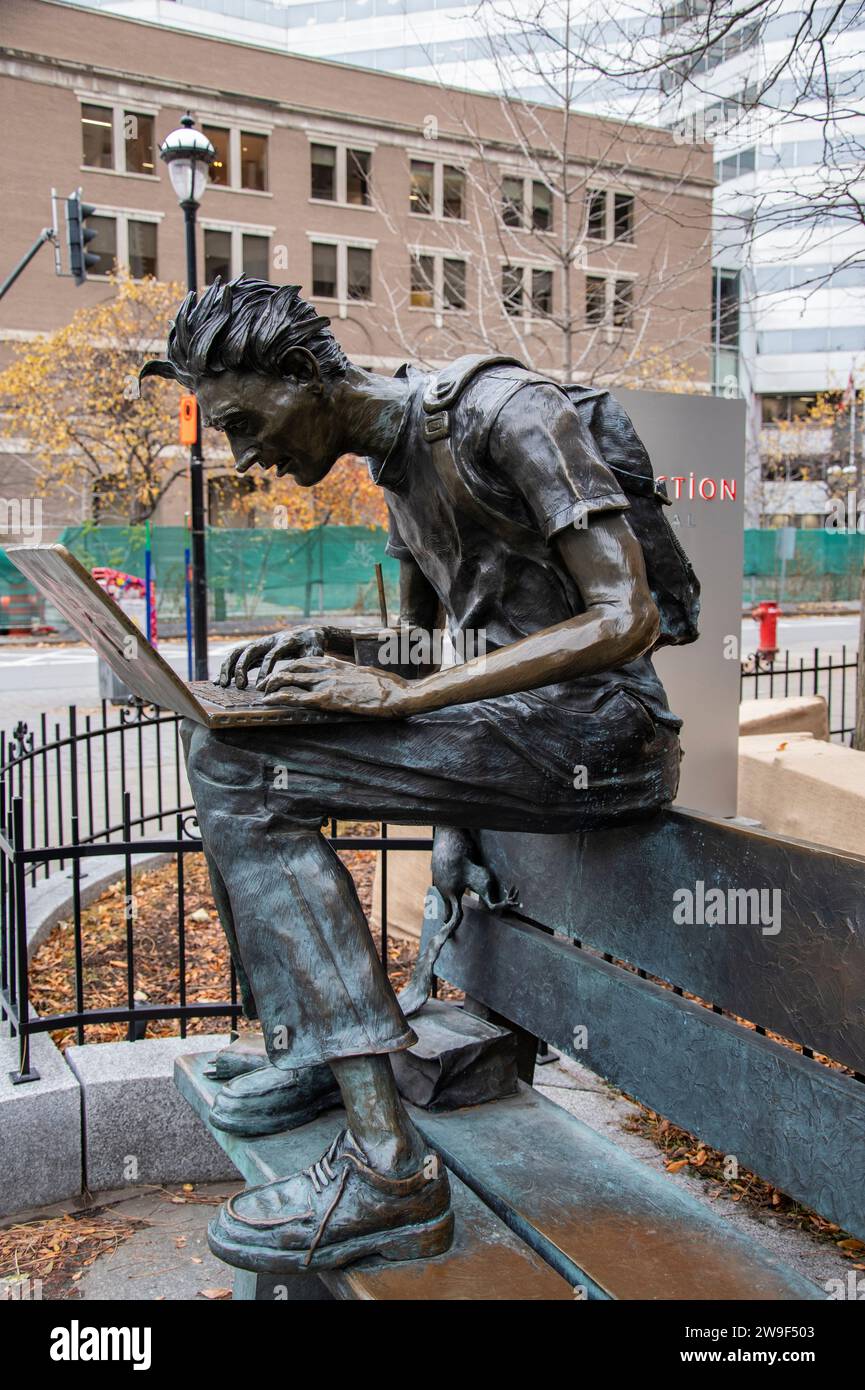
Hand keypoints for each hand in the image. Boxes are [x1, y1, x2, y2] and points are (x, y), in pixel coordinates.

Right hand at [217, 627, 332, 689]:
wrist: (307, 633)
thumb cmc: (313, 645)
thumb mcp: (316, 651)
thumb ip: (311, 660)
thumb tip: (302, 673)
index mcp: (285, 641)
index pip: (272, 654)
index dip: (265, 670)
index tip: (260, 686)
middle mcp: (269, 641)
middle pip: (250, 650)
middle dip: (241, 667)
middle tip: (240, 686)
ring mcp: (260, 644)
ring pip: (239, 651)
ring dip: (229, 667)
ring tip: (222, 684)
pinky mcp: (255, 650)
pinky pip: (237, 657)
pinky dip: (226, 667)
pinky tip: (219, 681)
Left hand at [261, 656, 410, 716]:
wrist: (399, 694)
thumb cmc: (389, 687)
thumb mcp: (368, 675)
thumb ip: (353, 675)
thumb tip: (351, 679)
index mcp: (339, 664)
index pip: (307, 658)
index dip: (291, 664)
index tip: (281, 671)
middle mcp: (329, 670)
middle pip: (294, 665)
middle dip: (276, 673)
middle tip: (264, 682)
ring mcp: (327, 684)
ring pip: (290, 678)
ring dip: (271, 684)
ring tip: (261, 691)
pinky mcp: (328, 700)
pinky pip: (297, 697)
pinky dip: (279, 698)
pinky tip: (268, 701)